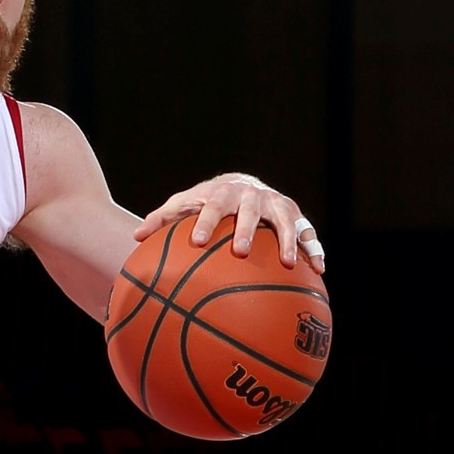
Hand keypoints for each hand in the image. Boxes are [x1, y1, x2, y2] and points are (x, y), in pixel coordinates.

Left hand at [132, 172, 325, 273]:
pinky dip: (314, 249)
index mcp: (223, 193)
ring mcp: (277, 205)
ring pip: (287, 221)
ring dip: (288, 241)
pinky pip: (310, 234)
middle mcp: (253, 196)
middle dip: (247, 230)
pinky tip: (318, 270)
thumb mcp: (184, 205)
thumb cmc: (206, 201)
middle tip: (241, 252)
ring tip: (287, 263)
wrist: (241, 183)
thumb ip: (162, 219)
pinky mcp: (297, 217)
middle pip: (251, 211)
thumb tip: (135, 236)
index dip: (206, 222)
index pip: (213, 206)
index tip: (197, 241)